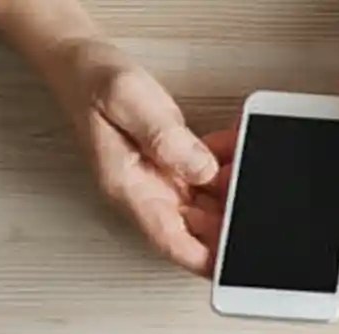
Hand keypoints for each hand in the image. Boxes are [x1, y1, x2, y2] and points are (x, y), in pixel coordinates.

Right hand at [44, 38, 226, 276]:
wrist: (80, 63)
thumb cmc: (93, 82)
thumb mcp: (129, 101)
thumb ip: (167, 139)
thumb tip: (204, 169)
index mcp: (130, 188)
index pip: (172, 242)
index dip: (205, 260)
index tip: (235, 266)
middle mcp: (147, 192)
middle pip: (200, 229)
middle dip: (232, 220)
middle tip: (258, 199)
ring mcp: (162, 181)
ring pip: (210, 204)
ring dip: (233, 189)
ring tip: (249, 164)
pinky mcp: (175, 165)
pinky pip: (210, 178)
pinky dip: (228, 166)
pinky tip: (236, 147)